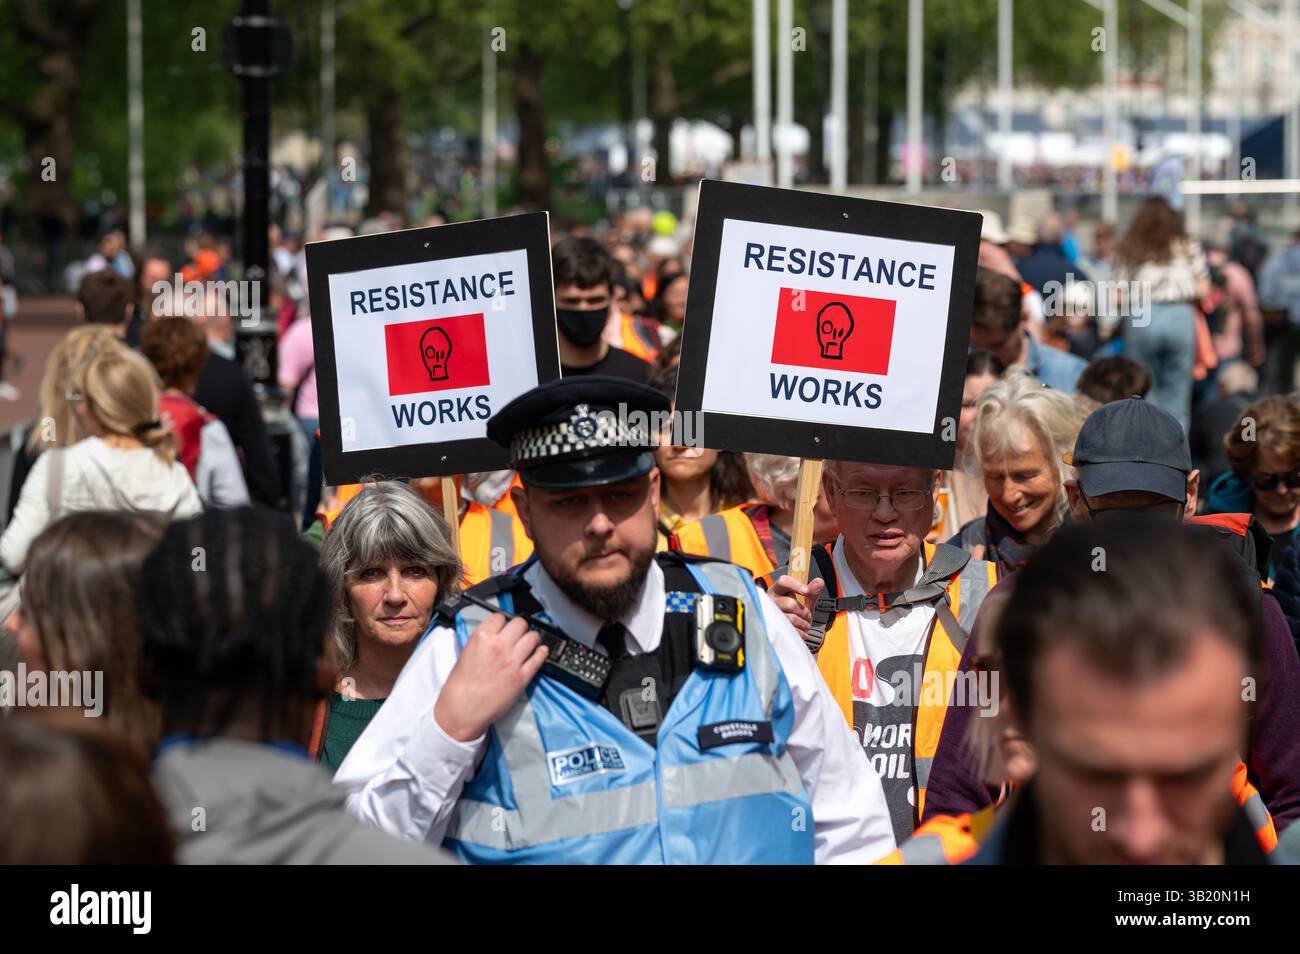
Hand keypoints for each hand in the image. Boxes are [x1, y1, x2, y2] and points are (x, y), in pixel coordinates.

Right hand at [435, 613, 548, 742]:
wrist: (463, 709)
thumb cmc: (460, 686)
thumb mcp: (466, 653)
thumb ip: (483, 641)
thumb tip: (496, 635)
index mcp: (481, 637)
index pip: (500, 617)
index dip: (503, 621)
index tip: (505, 626)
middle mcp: (498, 646)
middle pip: (520, 623)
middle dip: (520, 627)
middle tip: (519, 633)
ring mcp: (512, 661)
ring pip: (532, 637)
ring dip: (532, 638)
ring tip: (530, 643)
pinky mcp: (522, 676)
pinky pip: (539, 657)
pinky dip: (541, 653)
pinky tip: (539, 653)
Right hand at [767, 575, 825, 634]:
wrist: (792, 627)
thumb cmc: (796, 611)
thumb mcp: (805, 600)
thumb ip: (812, 591)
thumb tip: (819, 582)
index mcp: (778, 589)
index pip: (783, 582)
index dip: (795, 585)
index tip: (806, 591)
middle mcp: (771, 600)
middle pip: (789, 603)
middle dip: (804, 611)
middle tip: (808, 615)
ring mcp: (771, 615)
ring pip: (790, 618)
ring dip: (803, 623)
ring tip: (805, 624)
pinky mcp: (773, 628)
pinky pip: (789, 630)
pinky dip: (800, 632)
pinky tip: (802, 631)